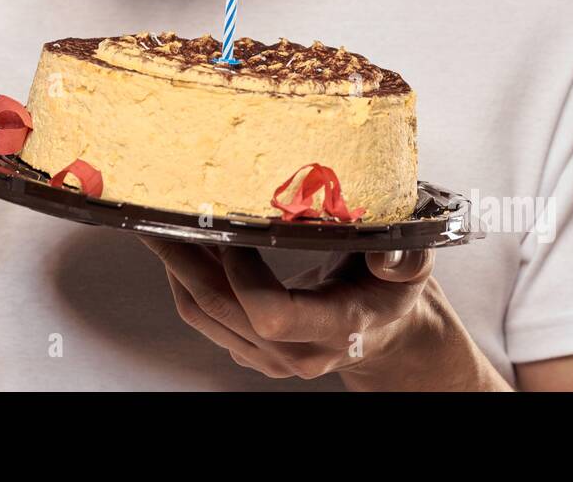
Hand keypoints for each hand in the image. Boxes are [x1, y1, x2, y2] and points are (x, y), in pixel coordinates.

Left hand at [141, 239, 437, 383]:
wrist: (381, 327)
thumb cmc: (391, 288)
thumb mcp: (412, 268)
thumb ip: (406, 260)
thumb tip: (390, 255)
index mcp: (336, 328)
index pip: (272, 314)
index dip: (242, 274)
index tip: (231, 229)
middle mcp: (297, 352)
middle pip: (223, 310)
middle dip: (186, 261)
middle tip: (161, 215)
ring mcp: (268, 357)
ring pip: (204, 314)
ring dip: (176, 267)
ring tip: (159, 222)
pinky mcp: (248, 349)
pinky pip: (204, 315)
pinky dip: (187, 277)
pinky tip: (183, 242)